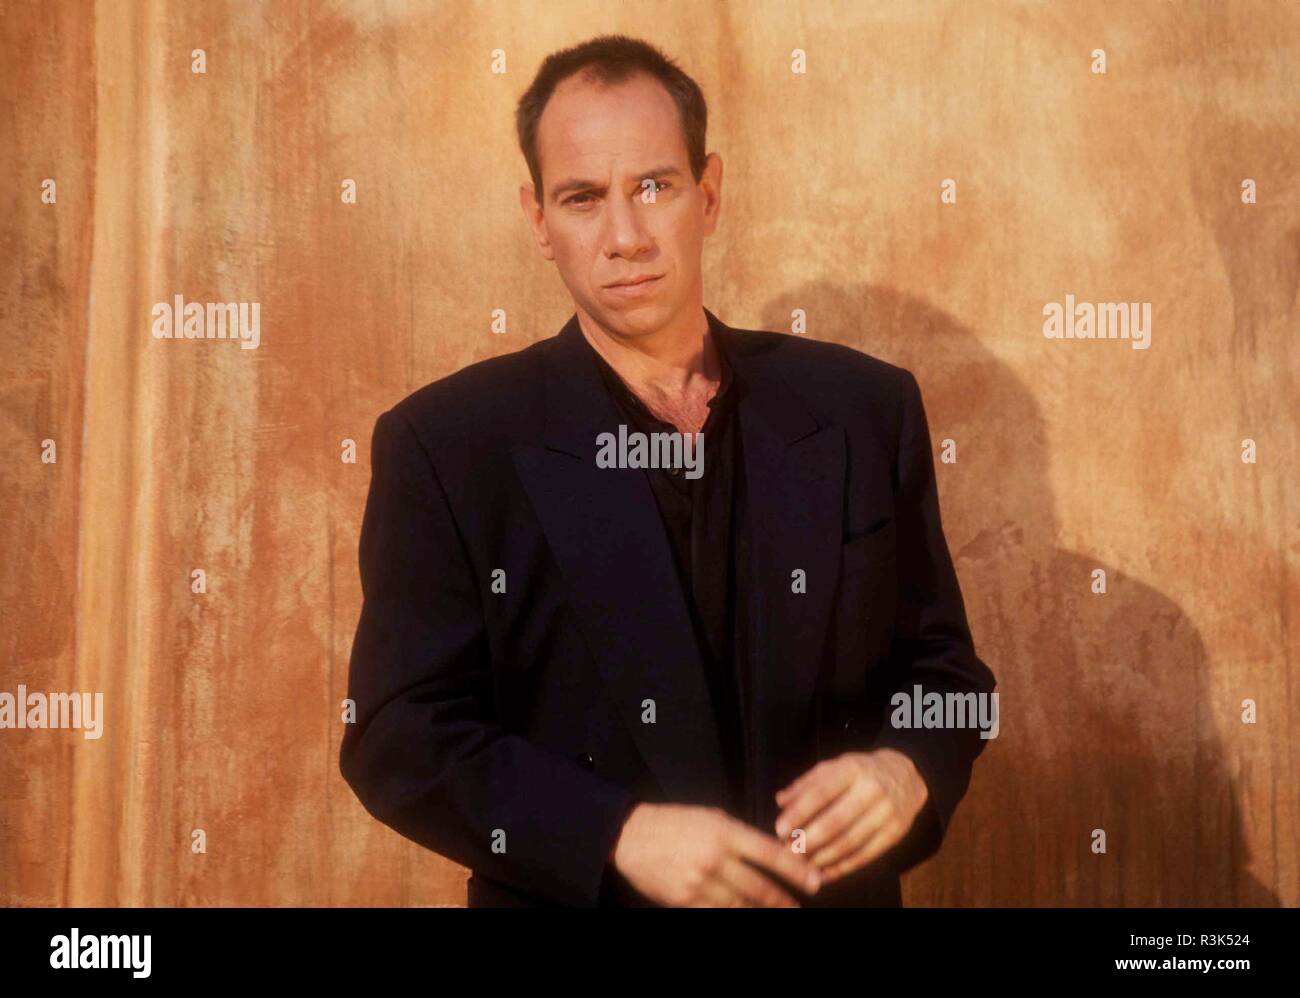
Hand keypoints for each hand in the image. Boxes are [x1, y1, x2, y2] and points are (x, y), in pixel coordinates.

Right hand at [610, 802, 822, 906]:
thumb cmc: (675, 822)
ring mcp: (699, 883)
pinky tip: (744, 914)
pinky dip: (733, 915)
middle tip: (797, 908)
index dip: (796, 870)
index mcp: (724, 832)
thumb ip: (740, 835)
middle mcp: (715, 859)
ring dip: (760, 911)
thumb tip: (770, 853)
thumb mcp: (711, 817)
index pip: (769, 853)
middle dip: (783, 901)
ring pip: (741, 905)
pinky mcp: (685, 901)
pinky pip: (717, 914)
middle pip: (759, 887)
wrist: (631, 837)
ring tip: (775, 913)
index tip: (815, 882)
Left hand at [773, 748, 928, 883]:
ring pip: (850, 842)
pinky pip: (865, 855)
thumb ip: (806, 783)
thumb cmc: (860, 772)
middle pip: (836, 822)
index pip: (822, 792)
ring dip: (822, 858)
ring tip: (802, 865)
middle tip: (789, 853)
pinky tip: (824, 873)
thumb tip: (780, 801)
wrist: (906, 775)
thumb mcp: (834, 767)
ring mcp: (886, 813)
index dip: (799, 813)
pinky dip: (842, 868)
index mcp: (852, 769)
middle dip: (809, 841)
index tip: (779, 830)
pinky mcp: (895, 833)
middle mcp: (872, 790)